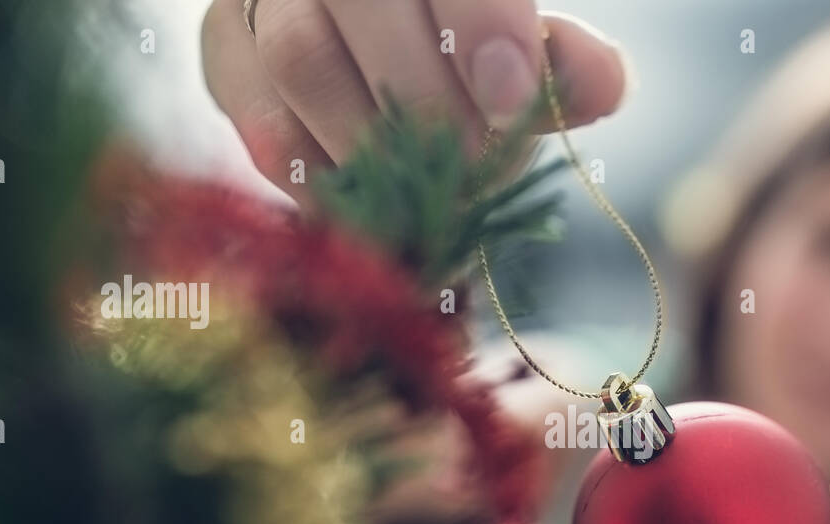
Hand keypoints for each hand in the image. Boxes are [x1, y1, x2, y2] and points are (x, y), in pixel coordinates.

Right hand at [201, 0, 628, 204]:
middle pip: (359, 3)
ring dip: (377, 143)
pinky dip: (325, 174)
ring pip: (301, 60)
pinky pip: (261, 122)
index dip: (479, 24)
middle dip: (429, 99)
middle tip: (476, 164)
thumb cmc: (461, 57)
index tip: (513, 102)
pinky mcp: (225, 56)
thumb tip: (605, 83)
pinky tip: (371, 198)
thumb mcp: (522, 52)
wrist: (372, 59)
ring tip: (427, 189)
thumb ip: (561, 64)